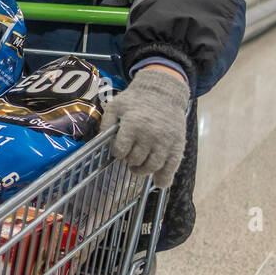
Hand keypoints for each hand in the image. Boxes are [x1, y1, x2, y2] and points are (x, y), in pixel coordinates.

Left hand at [100, 65, 188, 188]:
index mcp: (133, 124)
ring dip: (142, 171)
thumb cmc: (136, 99)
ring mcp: (165, 140)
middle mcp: (150, 134)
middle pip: (136, 160)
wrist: (163, 91)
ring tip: (137, 167)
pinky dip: (165, 177)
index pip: (121, 150)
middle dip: (129, 161)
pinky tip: (159, 183)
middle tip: (128, 158)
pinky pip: (172, 165)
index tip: (118, 151)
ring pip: (152, 166)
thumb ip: (106, 123)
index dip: (118, 153)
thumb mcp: (116, 106)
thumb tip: (97, 142)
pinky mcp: (178, 143)